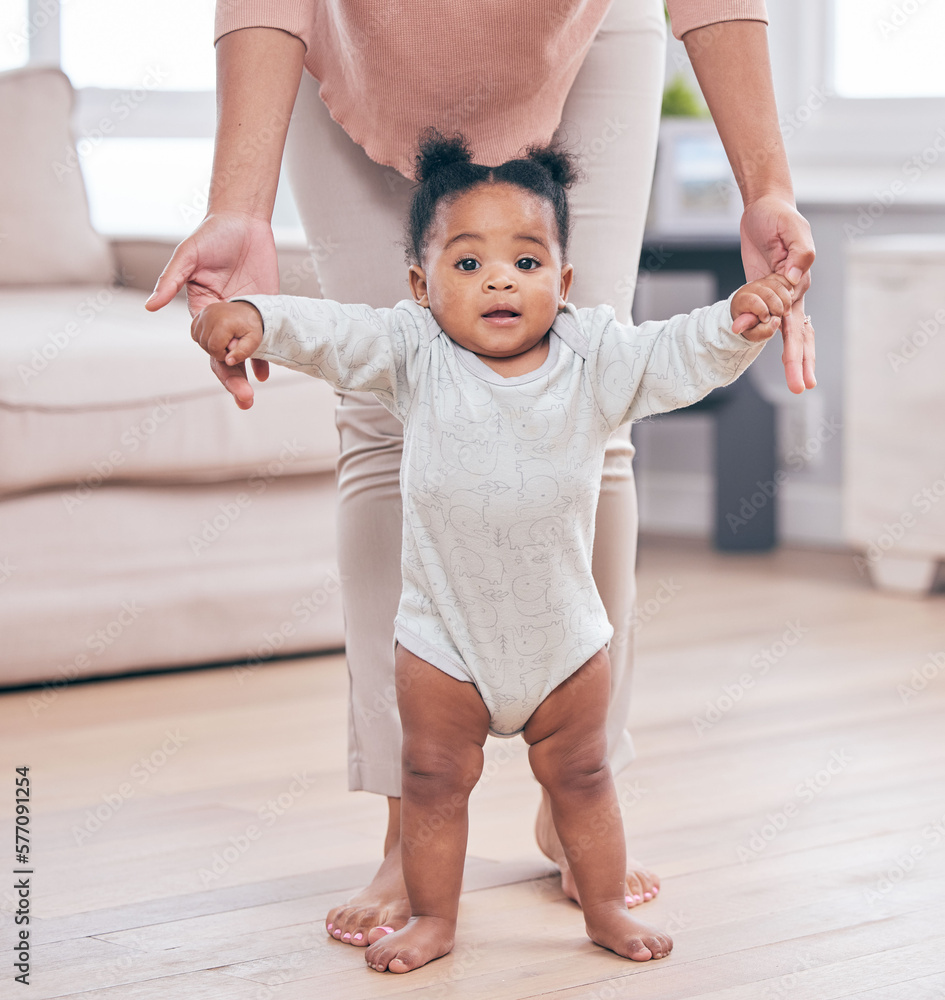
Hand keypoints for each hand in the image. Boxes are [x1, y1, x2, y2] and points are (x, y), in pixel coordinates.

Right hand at [145, 211, 279, 408]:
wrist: (245, 220)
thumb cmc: (213, 234)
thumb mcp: (189, 256)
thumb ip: (172, 281)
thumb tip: (151, 307)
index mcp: (201, 309)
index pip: (205, 342)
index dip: (214, 354)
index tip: (225, 360)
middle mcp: (223, 318)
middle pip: (224, 356)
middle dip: (231, 378)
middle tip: (242, 399)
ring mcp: (245, 317)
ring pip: (245, 352)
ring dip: (247, 375)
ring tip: (250, 397)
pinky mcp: (267, 310)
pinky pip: (266, 339)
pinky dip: (266, 358)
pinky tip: (266, 375)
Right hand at [191, 301, 263, 369]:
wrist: (247, 309)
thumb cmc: (250, 326)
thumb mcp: (253, 341)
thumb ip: (242, 353)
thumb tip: (228, 362)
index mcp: (224, 323)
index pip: (214, 349)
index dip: (222, 355)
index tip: (231, 351)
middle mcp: (211, 316)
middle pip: (205, 345)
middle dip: (216, 350)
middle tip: (229, 344)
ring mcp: (204, 313)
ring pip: (199, 340)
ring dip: (210, 344)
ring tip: (223, 339)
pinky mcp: (200, 313)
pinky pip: (195, 332)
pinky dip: (203, 337)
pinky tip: (214, 335)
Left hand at [731, 273, 793, 341]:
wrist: (751, 313)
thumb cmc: (751, 324)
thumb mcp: (753, 333)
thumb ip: (762, 331)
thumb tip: (776, 321)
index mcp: (741, 300)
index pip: (753, 301)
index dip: (763, 311)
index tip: (766, 319)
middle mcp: (751, 288)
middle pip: (768, 294)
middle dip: (777, 308)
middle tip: (778, 317)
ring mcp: (762, 281)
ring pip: (778, 286)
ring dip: (786, 301)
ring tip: (785, 312)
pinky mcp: (772, 278)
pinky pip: (784, 279)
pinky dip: (789, 290)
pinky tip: (789, 300)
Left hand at [740, 194, 816, 392]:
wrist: (765, 209)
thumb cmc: (780, 217)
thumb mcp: (793, 229)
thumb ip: (800, 253)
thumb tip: (795, 277)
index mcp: (800, 283)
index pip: (796, 320)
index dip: (791, 340)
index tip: (787, 357)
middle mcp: (792, 295)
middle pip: (798, 335)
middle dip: (801, 362)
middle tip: (803, 388)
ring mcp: (778, 296)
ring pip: (786, 333)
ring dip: (791, 359)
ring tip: (798, 384)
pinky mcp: (762, 291)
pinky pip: (762, 317)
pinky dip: (757, 331)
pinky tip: (759, 347)